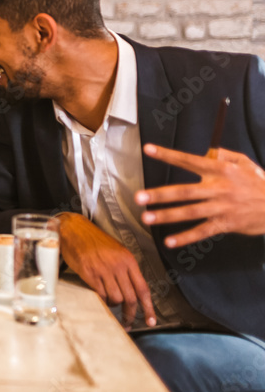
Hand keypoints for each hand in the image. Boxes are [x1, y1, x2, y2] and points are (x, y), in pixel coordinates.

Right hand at [58, 212, 156, 328]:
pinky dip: (101, 300)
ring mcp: (103, 270)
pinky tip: (100, 298)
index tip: (152, 321)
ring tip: (110, 303)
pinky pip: (100, 294)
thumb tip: (132, 290)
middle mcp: (118, 265)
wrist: (74, 230)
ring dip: (113, 305)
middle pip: (130, 297)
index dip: (149, 307)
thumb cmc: (94, 240)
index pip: (143, 288)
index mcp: (128, 260)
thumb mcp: (117, 251)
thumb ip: (126, 269)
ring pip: (116, 298)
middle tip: (128, 321)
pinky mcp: (89, 273)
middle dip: (130, 313)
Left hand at [136, 144, 264, 247]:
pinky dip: (186, 237)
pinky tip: (169, 241)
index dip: (168, 155)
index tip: (148, 150)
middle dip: (160, 194)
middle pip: (185, 191)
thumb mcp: (244, 163)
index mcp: (221, 170)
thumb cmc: (258, 183)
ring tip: (146, 218)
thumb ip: (223, 155)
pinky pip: (202, 232)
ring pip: (189, 212)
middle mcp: (218, 188)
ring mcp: (221, 208)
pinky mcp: (226, 224)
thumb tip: (206, 152)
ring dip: (166, 215)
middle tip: (139, 197)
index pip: (189, 160)